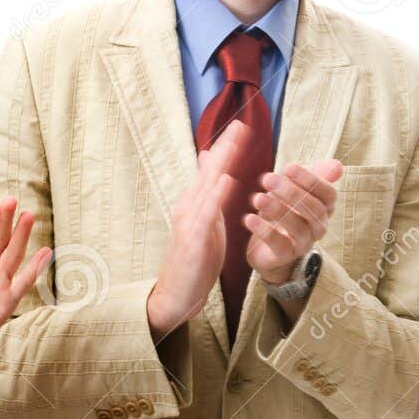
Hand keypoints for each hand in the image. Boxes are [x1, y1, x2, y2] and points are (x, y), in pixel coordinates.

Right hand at [147, 119, 245, 337]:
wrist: (177, 293)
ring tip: (234, 143)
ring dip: (221, 162)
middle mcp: (190, 206)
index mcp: (195, 202)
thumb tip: (212, 166)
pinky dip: (216, 195)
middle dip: (225, 148)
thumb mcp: (205, 222)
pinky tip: (226, 180)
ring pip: (207, 186)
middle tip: (241, 125)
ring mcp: (190, 221)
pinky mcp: (194, 239)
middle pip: (209, 171)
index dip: (226, 149)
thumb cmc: (195, 258)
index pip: (213, 170)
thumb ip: (208, 194)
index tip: (242, 127)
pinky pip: (206, 213)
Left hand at [245, 160, 342, 284]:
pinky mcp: (285, 255)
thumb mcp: (297, 190)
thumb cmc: (285, 211)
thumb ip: (313, 175)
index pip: (328, 194)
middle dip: (292, 193)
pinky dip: (264, 230)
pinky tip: (250, 218)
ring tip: (257, 198)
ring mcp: (303, 243)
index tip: (289, 168)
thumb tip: (337, 165)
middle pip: (315, 210)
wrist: (268, 247)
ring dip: (277, 210)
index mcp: (325, 208)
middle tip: (268, 179)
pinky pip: (278, 244)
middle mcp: (318, 227)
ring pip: (298, 228)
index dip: (311, 180)